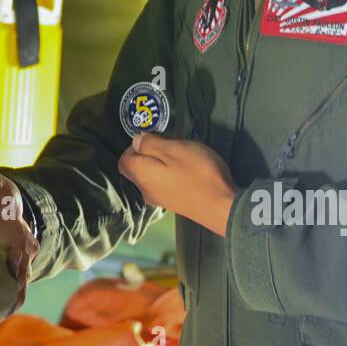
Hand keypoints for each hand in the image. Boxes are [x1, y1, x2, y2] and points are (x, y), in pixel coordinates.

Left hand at [118, 133, 238, 235]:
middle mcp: (145, 191)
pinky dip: (172, 174)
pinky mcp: (175, 204)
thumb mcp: (173, 149)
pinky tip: (189, 169)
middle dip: (151, 152)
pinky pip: (165, 184)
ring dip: (164, 162)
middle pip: (138, 168)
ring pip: (153, 175)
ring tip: (183, 154)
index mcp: (141, 176)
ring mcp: (160, 200)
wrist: (223, 207)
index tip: (154, 138)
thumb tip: (135, 141)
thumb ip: (150, 144)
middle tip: (172, 143)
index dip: (134, 146)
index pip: (123, 160)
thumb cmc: (197, 173)